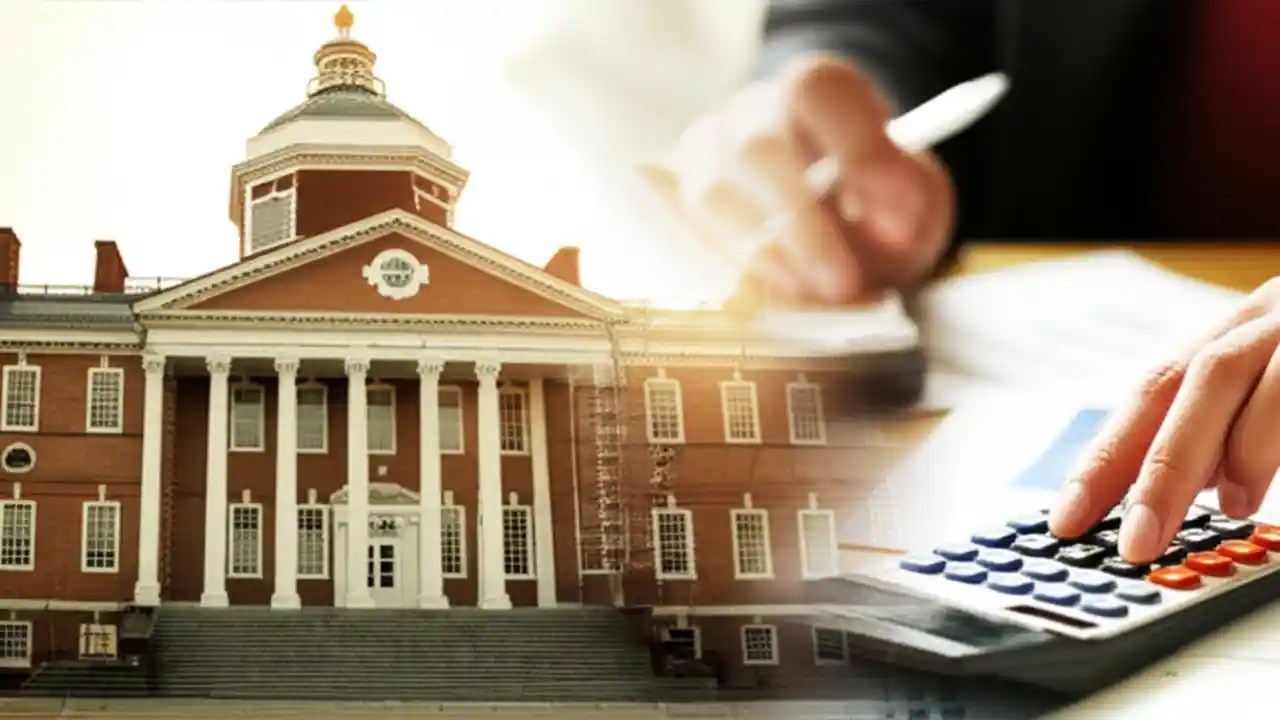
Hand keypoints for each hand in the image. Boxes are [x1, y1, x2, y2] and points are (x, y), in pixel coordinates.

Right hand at [638, 55, 954, 306]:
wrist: (842, 235)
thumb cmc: (879, 211)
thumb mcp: (918, 201)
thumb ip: (909, 197)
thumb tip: (882, 212)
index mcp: (816, 91)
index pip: (818, 88)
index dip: (851, 146)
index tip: (886, 213)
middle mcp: (753, 111)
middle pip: (756, 146)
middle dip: (800, 223)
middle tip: (843, 283)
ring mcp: (706, 152)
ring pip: (712, 191)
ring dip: (764, 253)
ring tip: (809, 294)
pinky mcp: (680, 199)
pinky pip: (686, 229)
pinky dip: (733, 266)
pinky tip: (776, 291)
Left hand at [1049, 278, 1279, 562]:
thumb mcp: (1270, 380)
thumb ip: (1226, 430)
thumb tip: (1180, 494)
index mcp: (1240, 326)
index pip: (1153, 389)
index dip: (1107, 454)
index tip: (1067, 520)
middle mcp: (1276, 310)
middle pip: (1202, 378)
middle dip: (1162, 465)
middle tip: (1136, 541)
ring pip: (1270, 375)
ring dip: (1247, 446)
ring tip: (1235, 505)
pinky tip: (1270, 493)